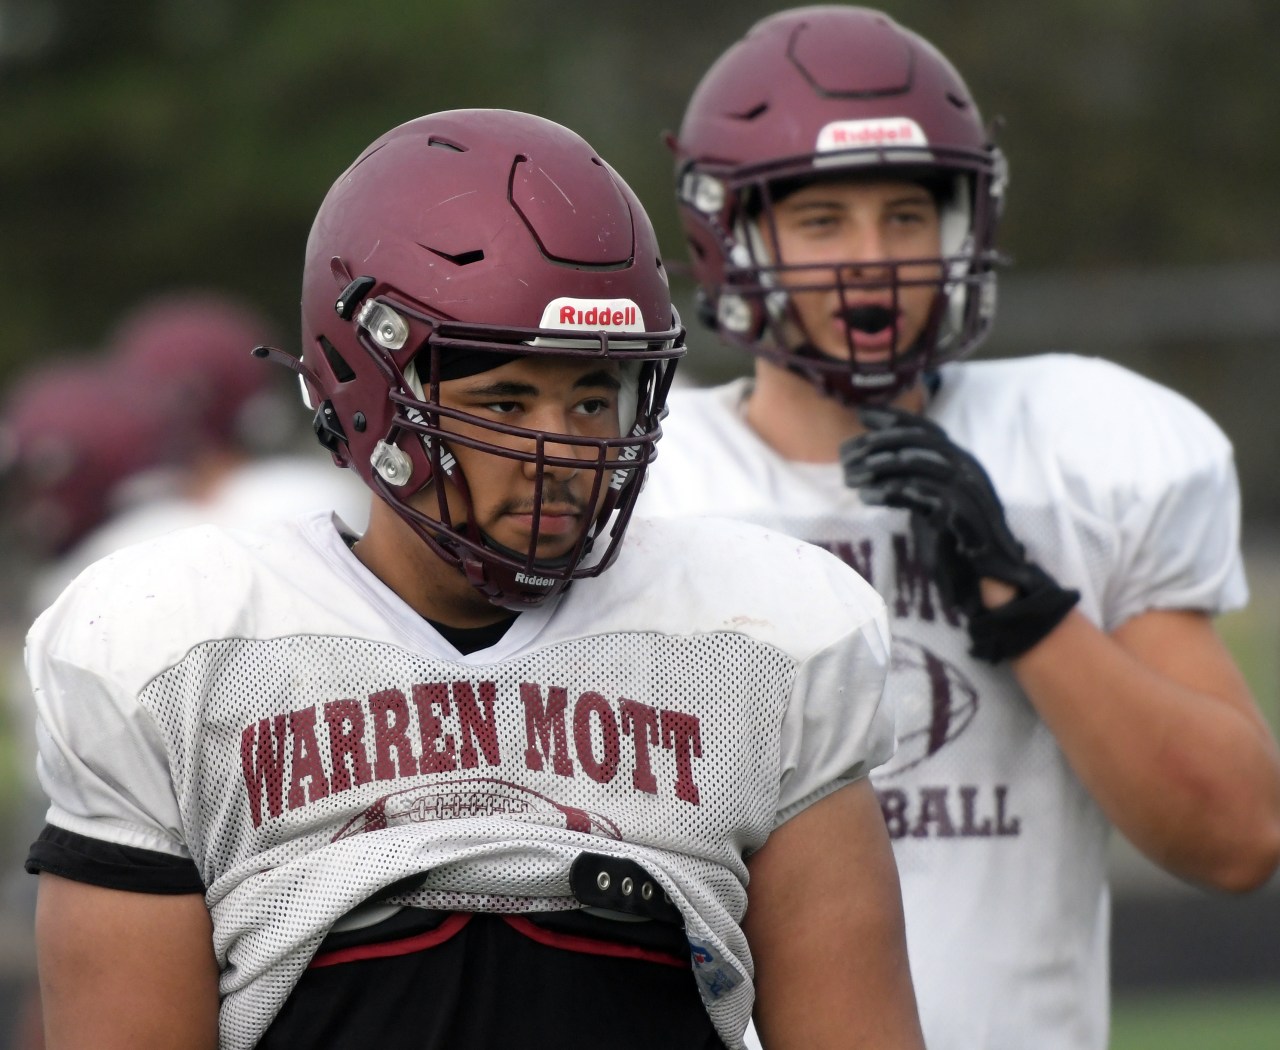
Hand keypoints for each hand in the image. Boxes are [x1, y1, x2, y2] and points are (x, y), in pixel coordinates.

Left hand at [840, 406, 1077, 661]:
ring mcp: (966, 490)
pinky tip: (866, 496)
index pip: (927, 428)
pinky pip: (919, 494)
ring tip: (851, 477)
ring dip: (879, 466)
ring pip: (918, 463)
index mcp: (962, 463)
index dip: (894, 417)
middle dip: (879, 442)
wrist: (990, 579)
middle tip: (847, 455)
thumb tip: (879, 463)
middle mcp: (967, 470)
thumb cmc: (957, 541)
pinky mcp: (958, 514)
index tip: (861, 413)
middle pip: (920, 440)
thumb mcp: (933, 503)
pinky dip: (889, 491)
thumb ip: (916, 481)